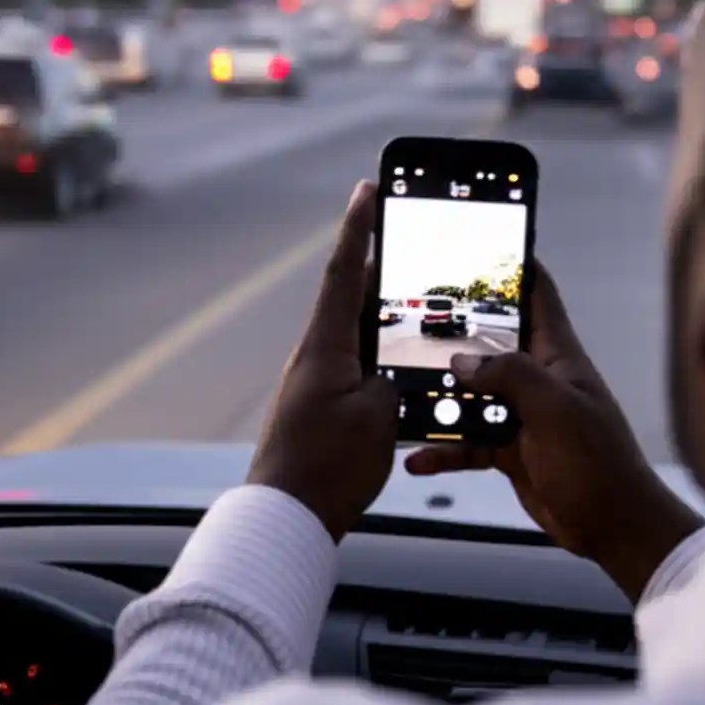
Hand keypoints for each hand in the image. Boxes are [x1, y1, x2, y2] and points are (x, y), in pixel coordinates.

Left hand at [248, 181, 397, 541]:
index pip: (344, 273)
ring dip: (381, 311)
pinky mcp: (319, 407)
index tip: (367, 189)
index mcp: (326, 346)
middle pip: (350, 298)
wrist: (287, 515)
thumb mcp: (379, 415)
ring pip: (354, 333)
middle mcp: (315, 355)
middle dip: (377, 265)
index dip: (358, 229)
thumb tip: (390, 376)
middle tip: (404, 234)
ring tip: (416, 295)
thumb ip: (392, 381)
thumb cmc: (328, 466)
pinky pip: (354, 364)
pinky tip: (401, 360)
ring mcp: (314, 381)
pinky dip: (377, 351)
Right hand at [405, 265, 703, 601]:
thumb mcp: (555, 409)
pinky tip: (415, 459)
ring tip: (398, 391)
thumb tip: (460, 362)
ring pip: (470, 394)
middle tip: (408, 317)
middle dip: (452, 332)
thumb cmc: (598, 462)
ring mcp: (521, 414)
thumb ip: (509, 376)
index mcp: (557, 355)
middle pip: (488, 343)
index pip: (536, 293)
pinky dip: (443, 450)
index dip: (510, 264)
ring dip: (439, 396)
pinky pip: (468, 442)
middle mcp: (538, 378)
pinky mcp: (509, 449)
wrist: (614, 527)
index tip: (473, 241)